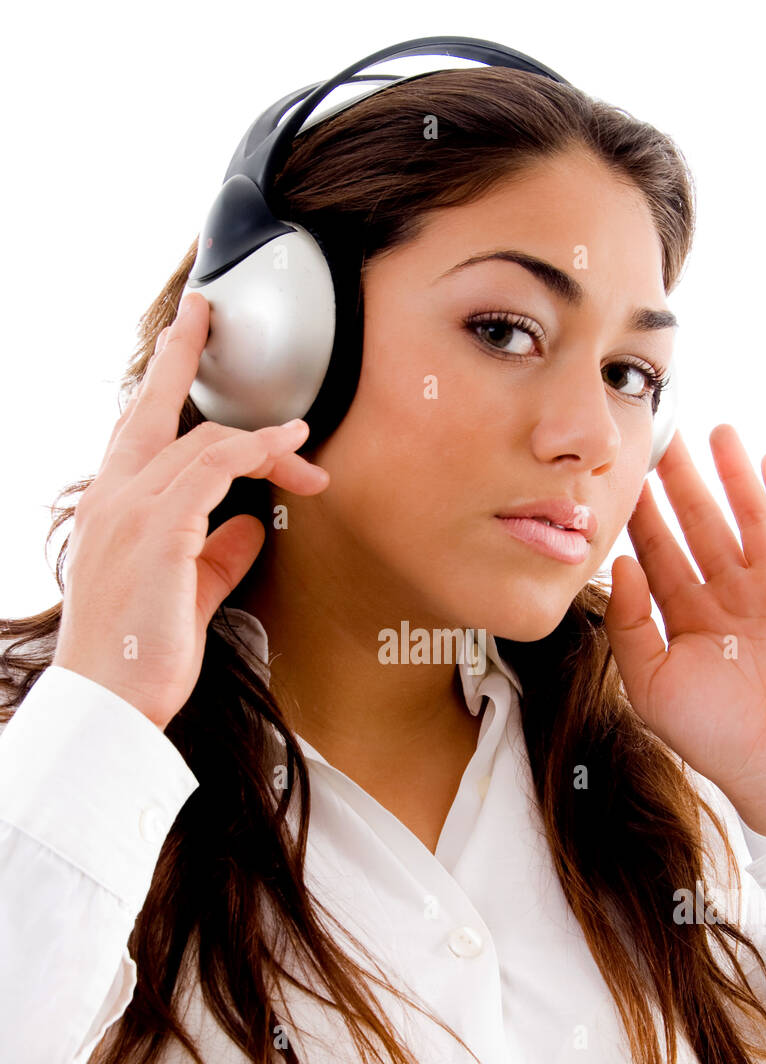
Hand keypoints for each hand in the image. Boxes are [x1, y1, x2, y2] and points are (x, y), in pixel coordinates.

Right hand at [52, 291, 329, 731]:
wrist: (110, 701)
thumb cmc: (140, 653)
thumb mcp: (188, 592)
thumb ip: (221, 554)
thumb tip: (253, 526)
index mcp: (115, 507)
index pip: (138, 428)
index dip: (163, 378)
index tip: (184, 337)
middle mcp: (115, 496)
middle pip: (156, 407)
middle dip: (183, 353)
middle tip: (205, 312)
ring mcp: (132, 507)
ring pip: (206, 441)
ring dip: (266, 445)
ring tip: (307, 461)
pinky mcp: (159, 528)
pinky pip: (216, 467)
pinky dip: (257, 456)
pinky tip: (288, 462)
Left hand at [603, 425, 765, 839]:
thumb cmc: (715, 735)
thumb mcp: (651, 684)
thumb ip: (628, 626)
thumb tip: (618, 568)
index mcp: (686, 617)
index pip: (658, 554)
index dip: (642, 516)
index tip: (621, 478)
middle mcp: (726, 596)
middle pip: (699, 525)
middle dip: (681, 482)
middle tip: (661, 438)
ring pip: (746, 517)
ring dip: (731, 474)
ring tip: (713, 432)